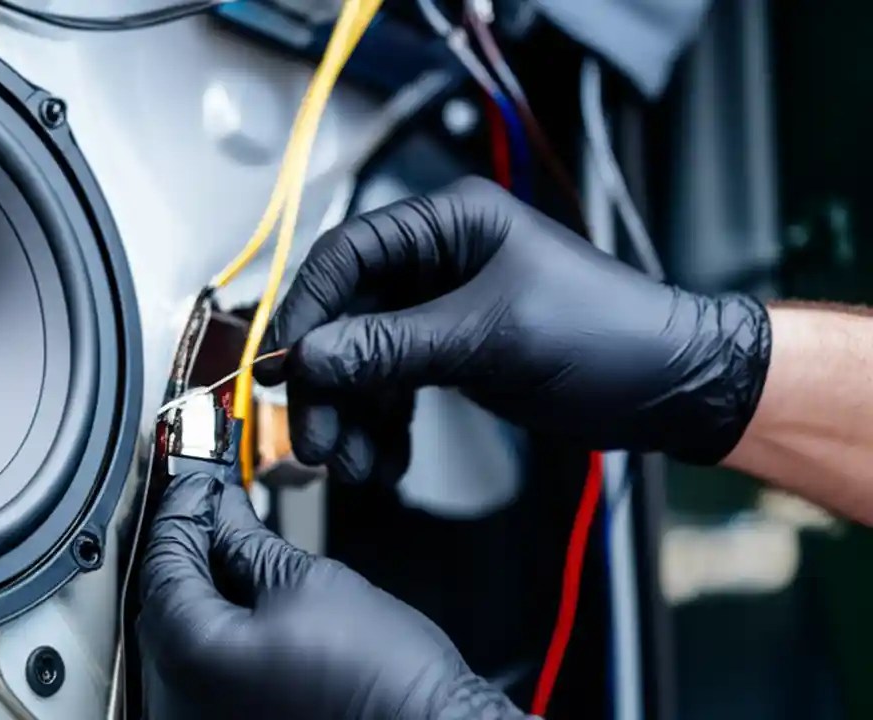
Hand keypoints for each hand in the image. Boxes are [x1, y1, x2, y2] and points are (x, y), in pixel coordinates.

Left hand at [136, 472, 524, 719]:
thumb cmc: (384, 682)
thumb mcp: (307, 582)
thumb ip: (246, 540)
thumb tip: (221, 509)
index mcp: (191, 655)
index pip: (163, 561)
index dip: (183, 509)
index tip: (198, 481)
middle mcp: (180, 698)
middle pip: (163, 600)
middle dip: (189, 544)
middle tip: (216, 503)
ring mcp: (200, 719)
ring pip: (179, 636)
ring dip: (200, 585)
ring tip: (233, 542)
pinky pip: (199, 670)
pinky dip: (214, 627)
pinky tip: (241, 596)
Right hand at [256, 177, 771, 472]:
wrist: (672, 387)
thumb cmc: (608, 336)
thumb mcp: (490, 338)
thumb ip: (392, 347)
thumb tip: (310, 356)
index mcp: (449, 223)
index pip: (345, 255)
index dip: (308, 312)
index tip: (287, 366)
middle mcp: (437, 259)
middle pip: (346, 316)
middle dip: (329, 384)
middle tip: (319, 438)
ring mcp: (441, 307)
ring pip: (364, 358)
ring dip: (352, 415)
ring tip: (355, 464)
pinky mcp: (450, 350)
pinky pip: (393, 386)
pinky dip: (383, 426)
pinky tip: (386, 460)